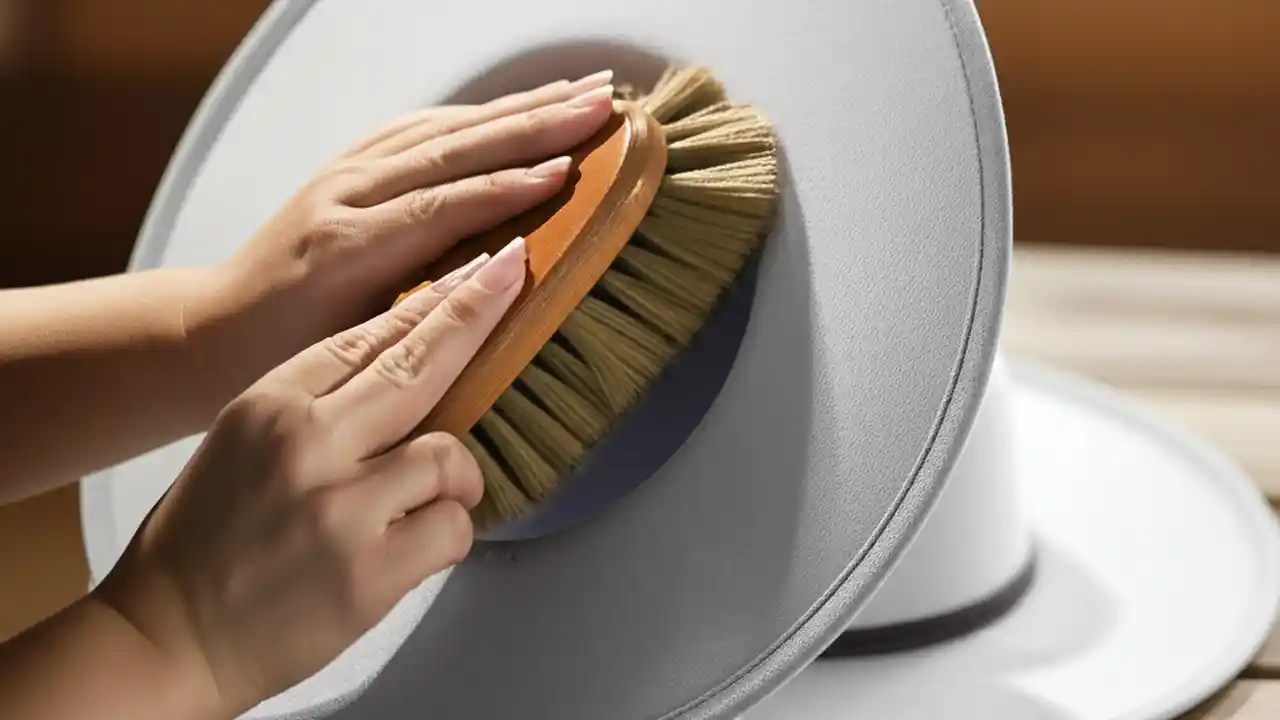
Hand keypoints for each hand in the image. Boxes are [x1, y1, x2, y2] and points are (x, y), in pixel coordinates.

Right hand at [94, 238, 526, 716]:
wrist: (162, 636)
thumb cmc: (203, 542)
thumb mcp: (243, 443)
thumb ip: (317, 403)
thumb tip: (401, 363)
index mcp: (269, 404)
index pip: (369, 335)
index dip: (434, 299)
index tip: (478, 271)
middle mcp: (306, 443)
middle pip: (418, 361)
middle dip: (477, 311)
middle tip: (514, 275)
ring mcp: (340, 505)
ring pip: (450, 453)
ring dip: (453, 480)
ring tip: (420, 508)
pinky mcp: (370, 569)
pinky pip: (454, 527)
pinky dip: (447, 536)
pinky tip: (412, 550)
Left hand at [184, 70, 614, 415]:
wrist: (215, 331)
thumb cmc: (283, 355)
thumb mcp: (351, 350)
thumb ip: (420, 317)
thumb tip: (498, 287)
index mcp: (346, 246)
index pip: (444, 204)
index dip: (508, 186)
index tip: (567, 171)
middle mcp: (347, 195)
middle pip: (452, 147)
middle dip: (532, 123)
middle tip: (599, 106)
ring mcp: (346, 173)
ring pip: (444, 127)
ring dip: (517, 108)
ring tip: (580, 93)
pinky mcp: (349, 167)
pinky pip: (421, 128)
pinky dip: (476, 115)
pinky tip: (516, 107)